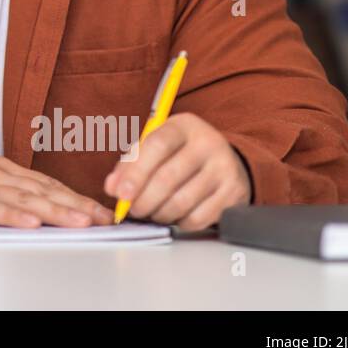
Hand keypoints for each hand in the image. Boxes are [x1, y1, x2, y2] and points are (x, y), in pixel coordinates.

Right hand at [0, 149, 114, 227]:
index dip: (76, 198)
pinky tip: (30, 223)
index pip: (46, 184)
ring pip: (23, 198)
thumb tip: (36, 213)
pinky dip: (13, 215)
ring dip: (54, 211)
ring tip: (80, 222)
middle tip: (103, 219)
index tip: (102, 212)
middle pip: (42, 190)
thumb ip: (3, 195)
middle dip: (76, 205)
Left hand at [103, 112, 252, 230]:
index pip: (157, 145)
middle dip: (143, 200)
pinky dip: (180, 222)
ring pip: (182, 202)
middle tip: (133, 210)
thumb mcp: (156, 146)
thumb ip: (130, 164)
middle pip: (168, 178)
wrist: (226, 160)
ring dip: (159, 214)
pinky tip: (174, 216)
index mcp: (184, 126)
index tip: (121, 193)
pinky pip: (199, 218)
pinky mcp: (235, 193)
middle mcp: (209, 143)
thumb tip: (113, 188)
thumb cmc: (180, 153)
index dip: (135, 172)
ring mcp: (225, 169)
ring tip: (152, 212)